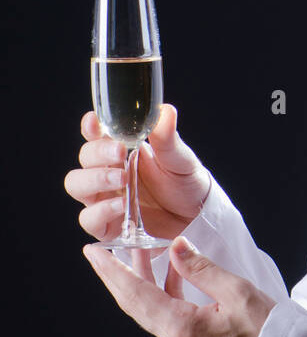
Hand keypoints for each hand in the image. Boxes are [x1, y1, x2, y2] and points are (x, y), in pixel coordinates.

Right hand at [64, 104, 211, 248]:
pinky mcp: (108, 225)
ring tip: (122, 178)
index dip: (90, 127)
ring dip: (95, 179)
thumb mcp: (180, 158)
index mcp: (121, 150)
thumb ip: (168, 138)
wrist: (198, 215)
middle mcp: (108, 171)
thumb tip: (166, 111)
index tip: (94, 121)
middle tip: (120, 153)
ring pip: (77, 185)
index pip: (96, 134)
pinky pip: (89, 219)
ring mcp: (105, 198)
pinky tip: (121, 205)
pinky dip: (101, 211)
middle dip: (97, 154)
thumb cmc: (185, 182)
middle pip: (84, 158)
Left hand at [82, 237, 276, 336]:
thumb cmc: (268, 333)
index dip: (112, 272)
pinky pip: (168, 316)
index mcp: (181, 327)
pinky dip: (163, 292)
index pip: (135, 294)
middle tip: (100, 252)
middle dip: (117, 275)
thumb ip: (202, 268)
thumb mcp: (238, 292)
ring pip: (151, 310)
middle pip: (136, 304)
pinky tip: (173, 275)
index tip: (92, 253)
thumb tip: (177, 247)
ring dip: (141, 281)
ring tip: (137, 253)